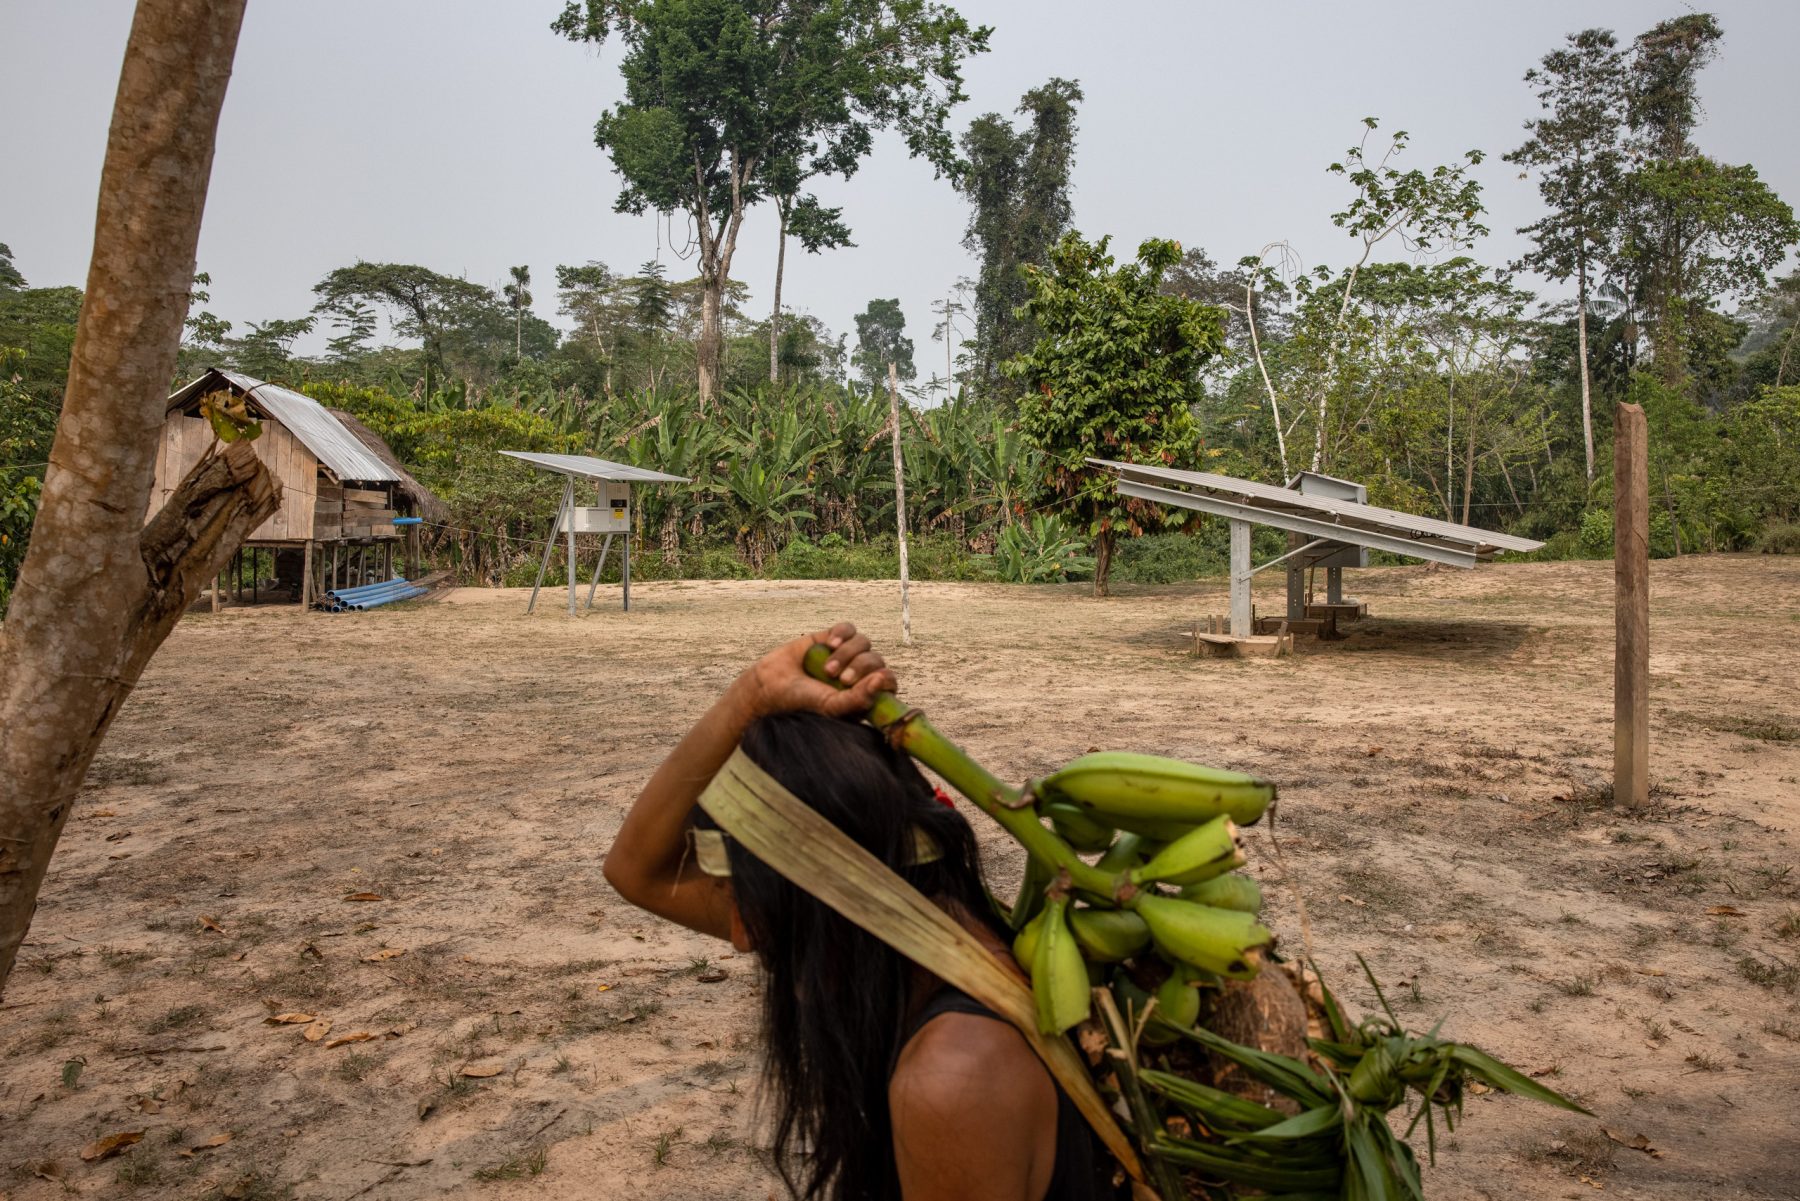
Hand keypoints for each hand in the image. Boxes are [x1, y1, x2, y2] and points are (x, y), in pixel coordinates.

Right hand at [736, 622, 895, 719]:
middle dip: (860, 668)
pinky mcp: (830, 638)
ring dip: (847, 653)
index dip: (885, 679)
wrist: (770, 686)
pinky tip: (829, 643)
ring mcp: (845, 654)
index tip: (874, 681)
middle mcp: (857, 673)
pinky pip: (848, 628)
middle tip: (839, 679)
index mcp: (862, 693)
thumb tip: (883, 680)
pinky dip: (842, 634)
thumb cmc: (801, 702)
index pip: (888, 682)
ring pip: (863, 643)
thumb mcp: (831, 707)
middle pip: (876, 660)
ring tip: (826, 668)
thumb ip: (858, 699)